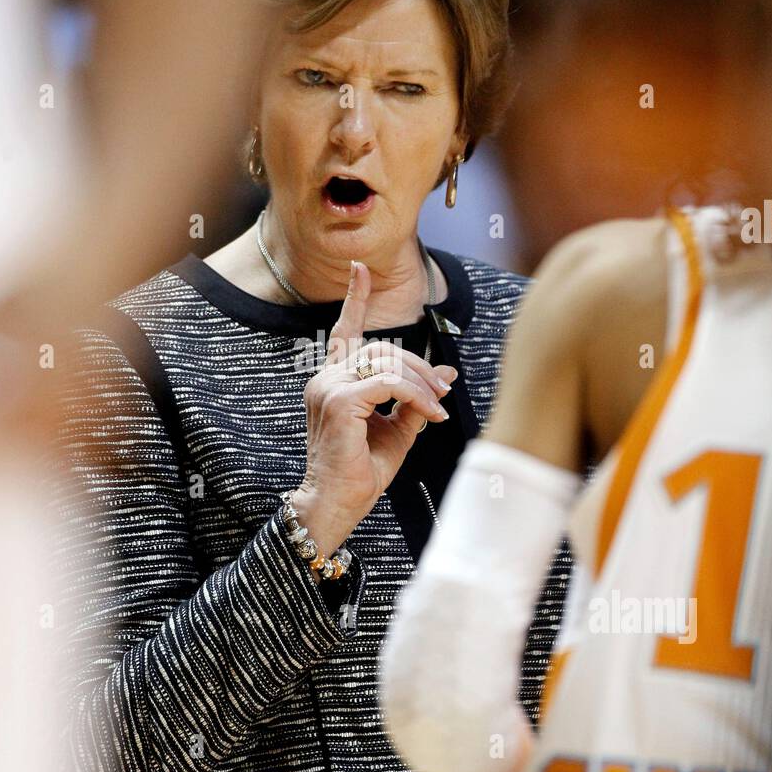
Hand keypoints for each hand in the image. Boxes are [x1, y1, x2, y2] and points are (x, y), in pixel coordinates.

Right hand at [293, 260, 457, 557]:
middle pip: (383, 348)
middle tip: (442, 395)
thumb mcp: (396, 430)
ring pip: (388, 361)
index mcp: (334, 381)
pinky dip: (416, 396)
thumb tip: (446, 374)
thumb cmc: (362, 471)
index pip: (344, 332)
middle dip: (420, 367)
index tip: (360, 269)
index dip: (354, 298)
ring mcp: (329, 387)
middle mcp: (325, 379)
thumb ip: (415, 399)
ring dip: (422, 384)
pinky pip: (390, 383)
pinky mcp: (341, 401)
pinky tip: (430, 415)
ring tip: (437, 411)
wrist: (337, 503)